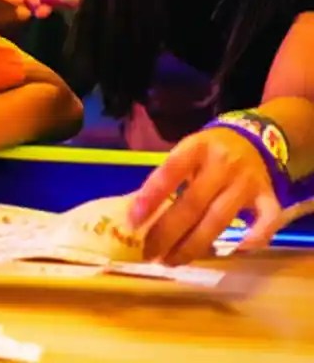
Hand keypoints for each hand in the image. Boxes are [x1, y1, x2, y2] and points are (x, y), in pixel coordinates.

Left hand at [128, 127, 282, 264]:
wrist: (252, 139)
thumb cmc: (208, 152)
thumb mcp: (186, 153)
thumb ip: (168, 178)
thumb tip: (138, 214)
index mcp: (196, 148)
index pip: (170, 173)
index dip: (150, 198)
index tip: (132, 223)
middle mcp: (223, 165)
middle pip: (192, 204)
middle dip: (167, 233)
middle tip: (149, 254)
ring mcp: (247, 182)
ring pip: (219, 219)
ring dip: (194, 245)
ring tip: (172, 261)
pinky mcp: (268, 196)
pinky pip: (266, 221)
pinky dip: (253, 238)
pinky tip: (232, 252)